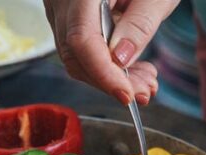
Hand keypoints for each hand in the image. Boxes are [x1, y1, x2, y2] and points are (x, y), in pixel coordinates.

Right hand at [43, 0, 178, 104]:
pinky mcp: (66, 16)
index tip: (127, 95)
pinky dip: (105, 65)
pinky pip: (79, 48)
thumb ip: (139, 25)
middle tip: (146, 91)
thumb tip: (120, 59)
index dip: (104, 73)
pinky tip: (133, 69)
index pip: (82, 39)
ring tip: (146, 80)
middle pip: (75, 54)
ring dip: (111, 77)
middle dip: (111, 81)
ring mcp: (59, 6)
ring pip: (75, 57)